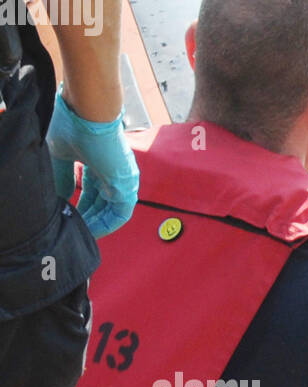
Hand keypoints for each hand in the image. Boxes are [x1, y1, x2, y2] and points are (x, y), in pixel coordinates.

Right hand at [47, 88, 138, 237]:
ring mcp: (122, 179)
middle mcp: (113, 171)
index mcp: (99, 162)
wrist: (87, 111)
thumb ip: (61, 178)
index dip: (79, 205)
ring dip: (95, 223)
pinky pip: (120, 214)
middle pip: (101, 203)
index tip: (68, 215)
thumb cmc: (72, 124)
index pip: (91, 190)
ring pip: (111, 210)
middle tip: (72, 228)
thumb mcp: (60, 155)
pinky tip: (91, 231)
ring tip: (79, 232)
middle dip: (86, 217)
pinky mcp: (127, 185)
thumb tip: (59, 199)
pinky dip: (106, 224)